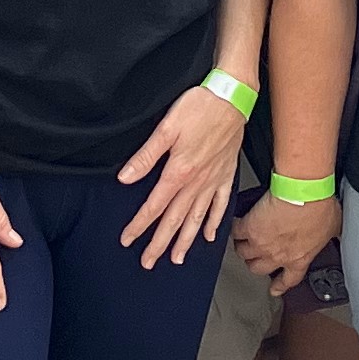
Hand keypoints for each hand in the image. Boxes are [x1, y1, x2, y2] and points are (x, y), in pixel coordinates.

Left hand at [117, 80, 250, 267]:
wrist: (233, 97)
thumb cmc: (200, 107)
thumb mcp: (167, 128)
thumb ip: (146, 156)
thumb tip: (125, 178)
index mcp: (178, 172)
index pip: (154, 206)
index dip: (139, 225)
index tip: (127, 240)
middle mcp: (196, 183)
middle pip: (174, 220)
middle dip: (160, 243)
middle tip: (148, 262)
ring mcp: (213, 181)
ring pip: (196, 218)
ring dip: (185, 240)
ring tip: (176, 258)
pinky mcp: (225, 175)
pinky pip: (219, 205)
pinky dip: (213, 222)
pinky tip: (208, 236)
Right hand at [237, 188, 341, 288]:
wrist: (303, 192)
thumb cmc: (320, 207)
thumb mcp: (334, 225)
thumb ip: (333, 233)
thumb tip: (339, 231)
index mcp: (300, 257)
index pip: (289, 279)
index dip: (280, 285)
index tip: (274, 288)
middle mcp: (278, 256)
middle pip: (258, 268)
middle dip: (256, 262)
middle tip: (255, 254)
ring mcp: (261, 244)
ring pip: (243, 253)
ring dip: (243, 246)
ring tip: (242, 238)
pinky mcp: (248, 228)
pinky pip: (236, 232)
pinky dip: (235, 227)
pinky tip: (236, 222)